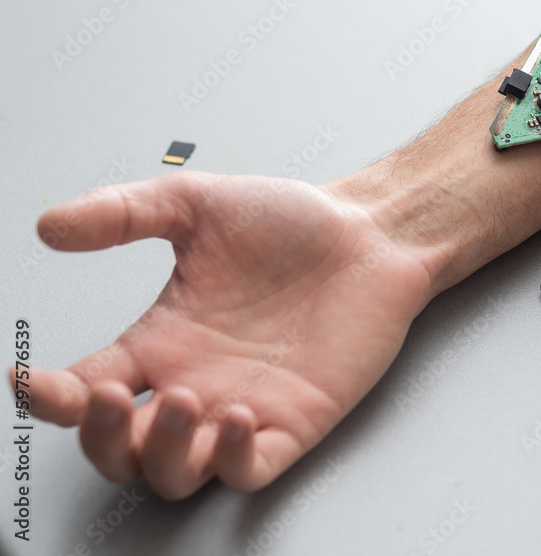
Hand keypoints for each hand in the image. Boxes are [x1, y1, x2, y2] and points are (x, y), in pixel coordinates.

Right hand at [13, 172, 432, 497]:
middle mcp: (196, 380)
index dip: (51, 396)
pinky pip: (249, 469)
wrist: (371, 234)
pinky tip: (233, 416)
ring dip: (164, 453)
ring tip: (185, 399)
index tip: (31, 379)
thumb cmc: (294, 223)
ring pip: (177, 472)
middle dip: (102, 440)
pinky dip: (230, 460)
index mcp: (165, 339)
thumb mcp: (196, 204)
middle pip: (122, 450)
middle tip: (109, 398)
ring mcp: (243, 408)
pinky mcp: (295, 421)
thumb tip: (51, 225)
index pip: (87, 388)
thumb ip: (124, 213)